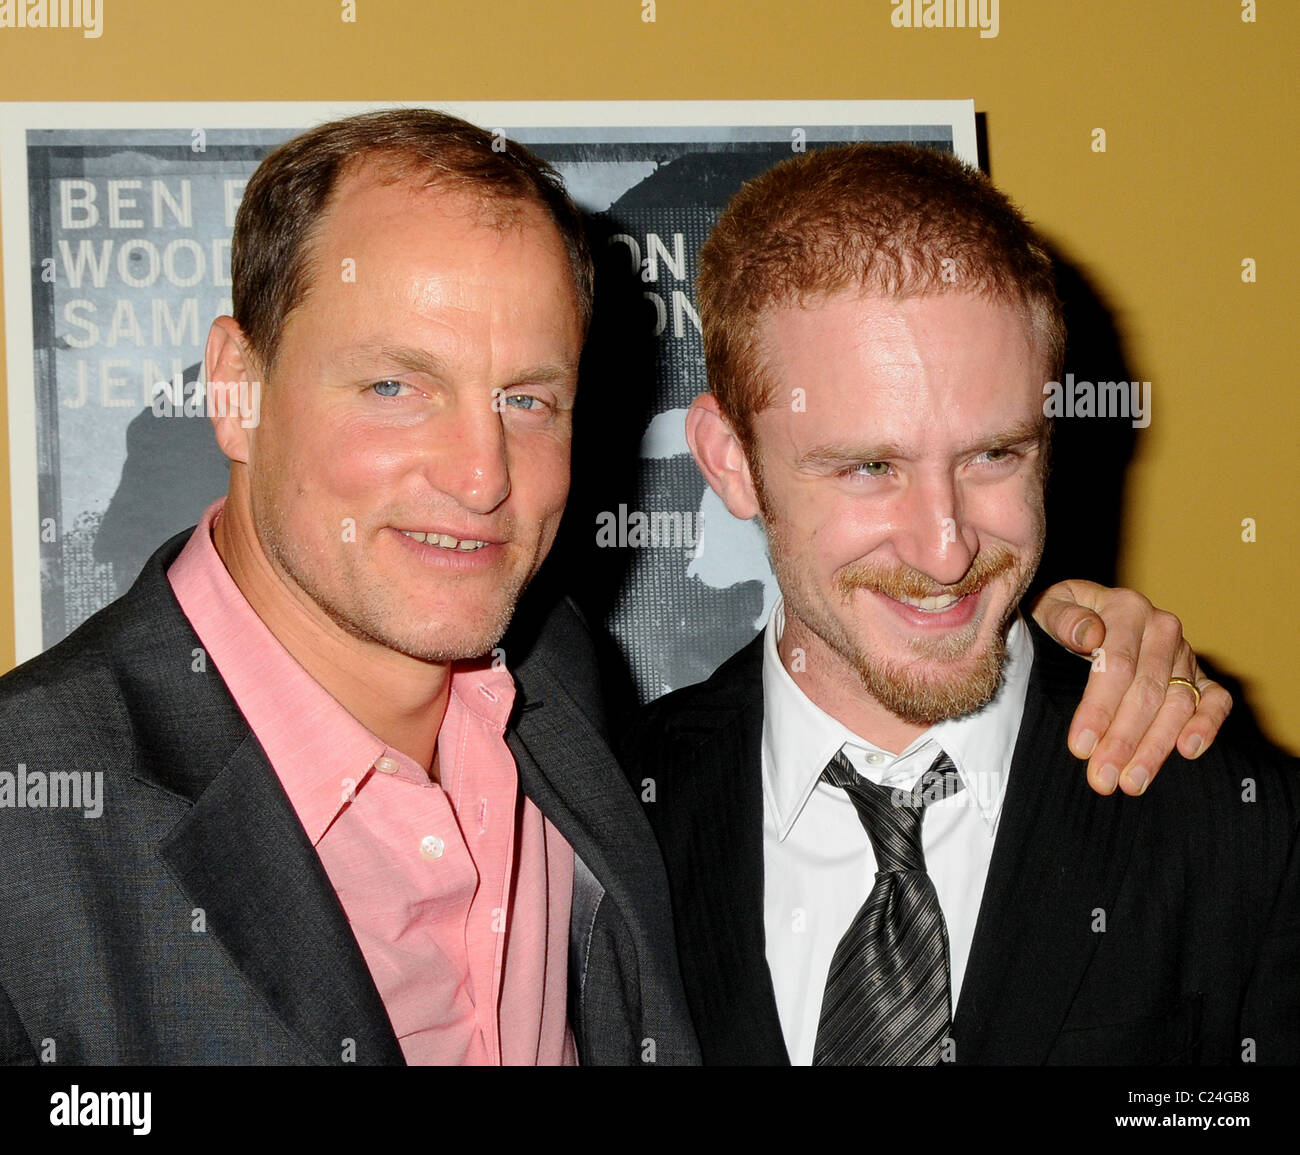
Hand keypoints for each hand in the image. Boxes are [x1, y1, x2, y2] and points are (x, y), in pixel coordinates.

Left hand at [1029, 580, 1231, 796]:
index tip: (1080, 747)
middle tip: (1102, 778)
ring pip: (1177, 704)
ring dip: (1156, 747)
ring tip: (1132, 781)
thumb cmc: (1062, 615)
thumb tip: (1089, 634)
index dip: (1099, 709)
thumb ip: (1063, 617)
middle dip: (1123, 740)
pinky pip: (1215, 700)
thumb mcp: (1050, 605)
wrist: (1086, 611)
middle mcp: (1161, 630)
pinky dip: (1207, 725)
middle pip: (1147, 692)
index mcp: (1126, 609)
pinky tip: (1188, 751)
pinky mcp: (1200, 676)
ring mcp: (1184, 654)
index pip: (1117, 666)